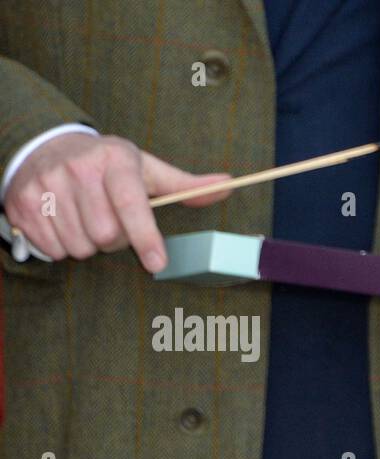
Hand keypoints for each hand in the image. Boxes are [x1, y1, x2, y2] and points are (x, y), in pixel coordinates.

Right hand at [2, 132, 231, 271]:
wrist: (45, 145)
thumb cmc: (106, 164)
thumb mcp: (145, 168)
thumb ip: (186, 185)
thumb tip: (228, 185)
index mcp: (114, 161)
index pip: (132, 205)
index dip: (146, 238)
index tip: (158, 263)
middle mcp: (77, 169)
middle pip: (106, 236)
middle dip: (115, 240)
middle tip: (112, 222)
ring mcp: (45, 185)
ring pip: (79, 246)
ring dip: (89, 245)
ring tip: (87, 219)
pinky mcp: (22, 203)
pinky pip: (52, 249)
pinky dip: (63, 246)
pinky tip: (65, 223)